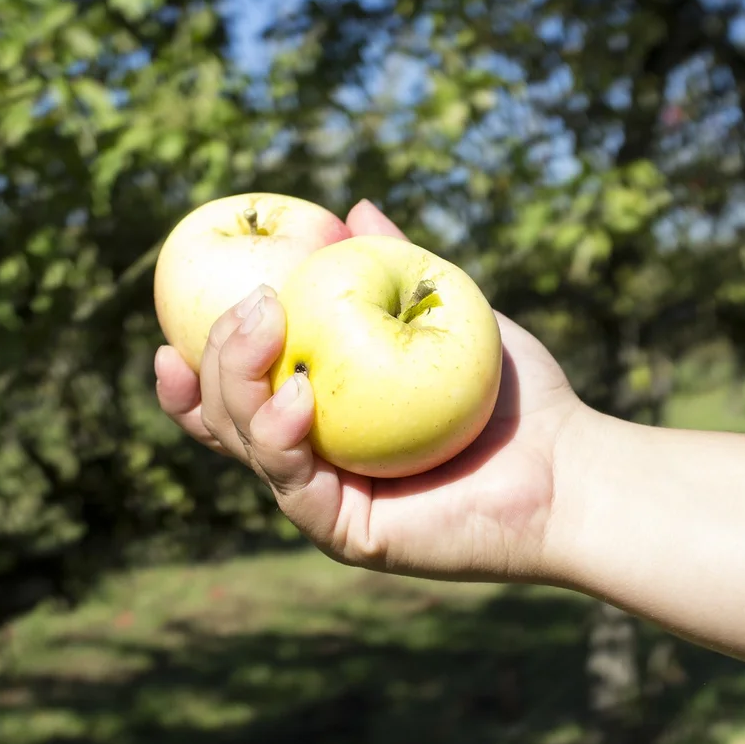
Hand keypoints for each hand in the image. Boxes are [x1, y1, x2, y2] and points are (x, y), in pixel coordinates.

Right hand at [155, 200, 586, 584]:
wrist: (569, 463)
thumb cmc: (515, 396)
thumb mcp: (449, 313)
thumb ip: (399, 267)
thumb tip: (354, 209)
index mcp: (319, 419)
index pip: (237, 393)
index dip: (197, 363)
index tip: (175, 320)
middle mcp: (310, 464)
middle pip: (225, 418)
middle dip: (212, 362)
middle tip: (247, 305)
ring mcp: (324, 502)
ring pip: (247, 447)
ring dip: (237, 386)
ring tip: (263, 326)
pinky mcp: (347, 534)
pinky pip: (292, 487)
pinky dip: (280, 438)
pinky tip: (295, 396)